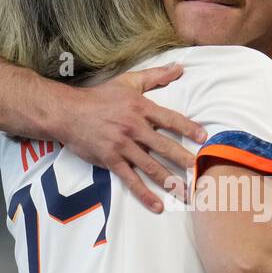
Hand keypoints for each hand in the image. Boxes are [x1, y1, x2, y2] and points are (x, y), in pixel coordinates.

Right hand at [57, 64, 206, 212]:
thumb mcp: (128, 81)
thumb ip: (155, 76)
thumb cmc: (99, 97)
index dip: (188, 128)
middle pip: (164, 146)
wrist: (68, 112)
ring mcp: (122, 146)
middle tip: (200, 172)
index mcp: (140, 108)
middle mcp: (133, 128)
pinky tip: (157, 205)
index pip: (170, 119)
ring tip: (186, 193)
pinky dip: (144, 194)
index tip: (203, 138)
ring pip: (151, 166)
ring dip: (170, 181)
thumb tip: (179, 67)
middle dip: (184, 160)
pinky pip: (130, 180)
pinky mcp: (110, 160)